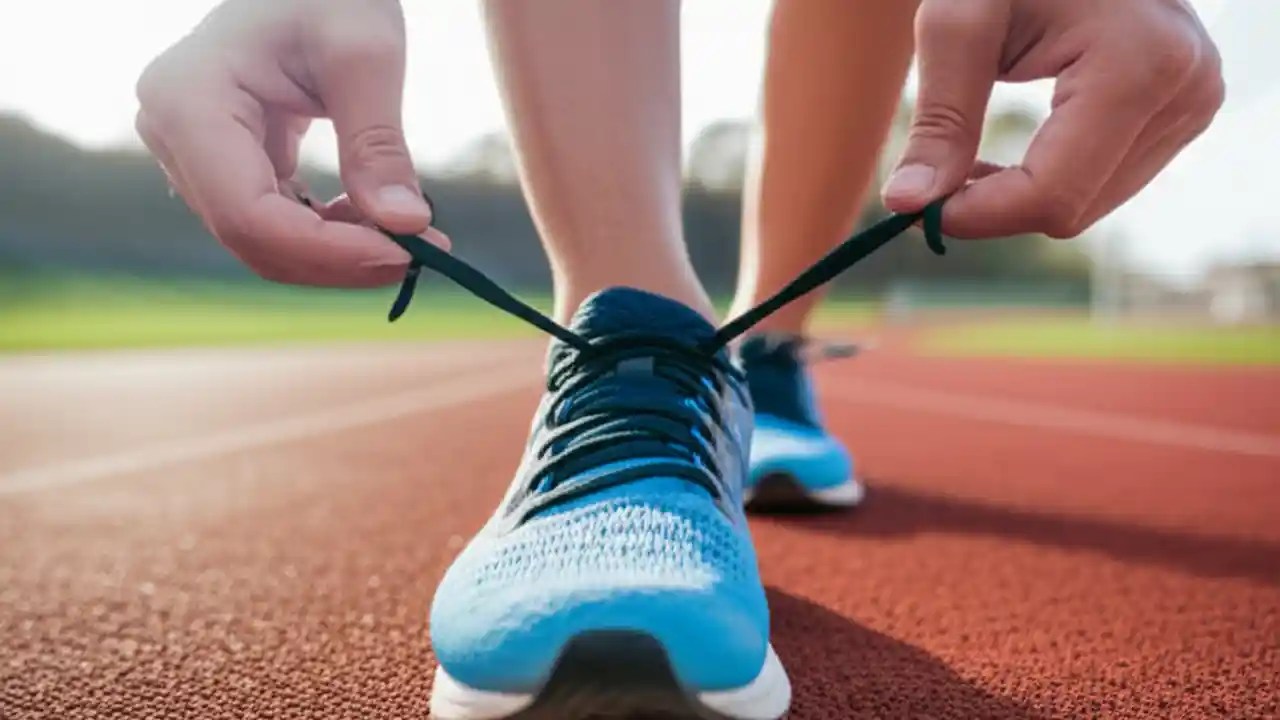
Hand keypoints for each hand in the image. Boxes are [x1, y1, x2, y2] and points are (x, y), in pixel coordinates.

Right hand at [135, 0, 448, 285]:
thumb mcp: (366, 52)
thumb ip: (379, 142)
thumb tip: (407, 225)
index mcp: (187, 100)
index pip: (249, 214)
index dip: (327, 250)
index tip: (406, 252)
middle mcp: (171, 134)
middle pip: (254, 238)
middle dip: (342, 258)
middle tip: (426, 251)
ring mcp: (191, 156)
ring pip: (265, 243)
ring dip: (341, 253)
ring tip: (412, 233)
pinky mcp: (223, 168)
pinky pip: (275, 225)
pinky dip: (330, 235)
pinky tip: (380, 218)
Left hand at [882, 0, 1224, 238]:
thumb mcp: (961, 23)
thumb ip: (940, 119)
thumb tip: (907, 204)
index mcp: (1139, 63)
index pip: (1051, 195)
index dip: (976, 216)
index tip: (913, 210)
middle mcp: (1185, 91)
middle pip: (1071, 210)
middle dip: (992, 209)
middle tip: (928, 183)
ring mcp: (1194, 105)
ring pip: (1087, 208)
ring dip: (1017, 199)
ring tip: (967, 157)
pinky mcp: (1186, 114)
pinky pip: (1103, 186)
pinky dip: (1047, 185)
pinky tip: (1010, 159)